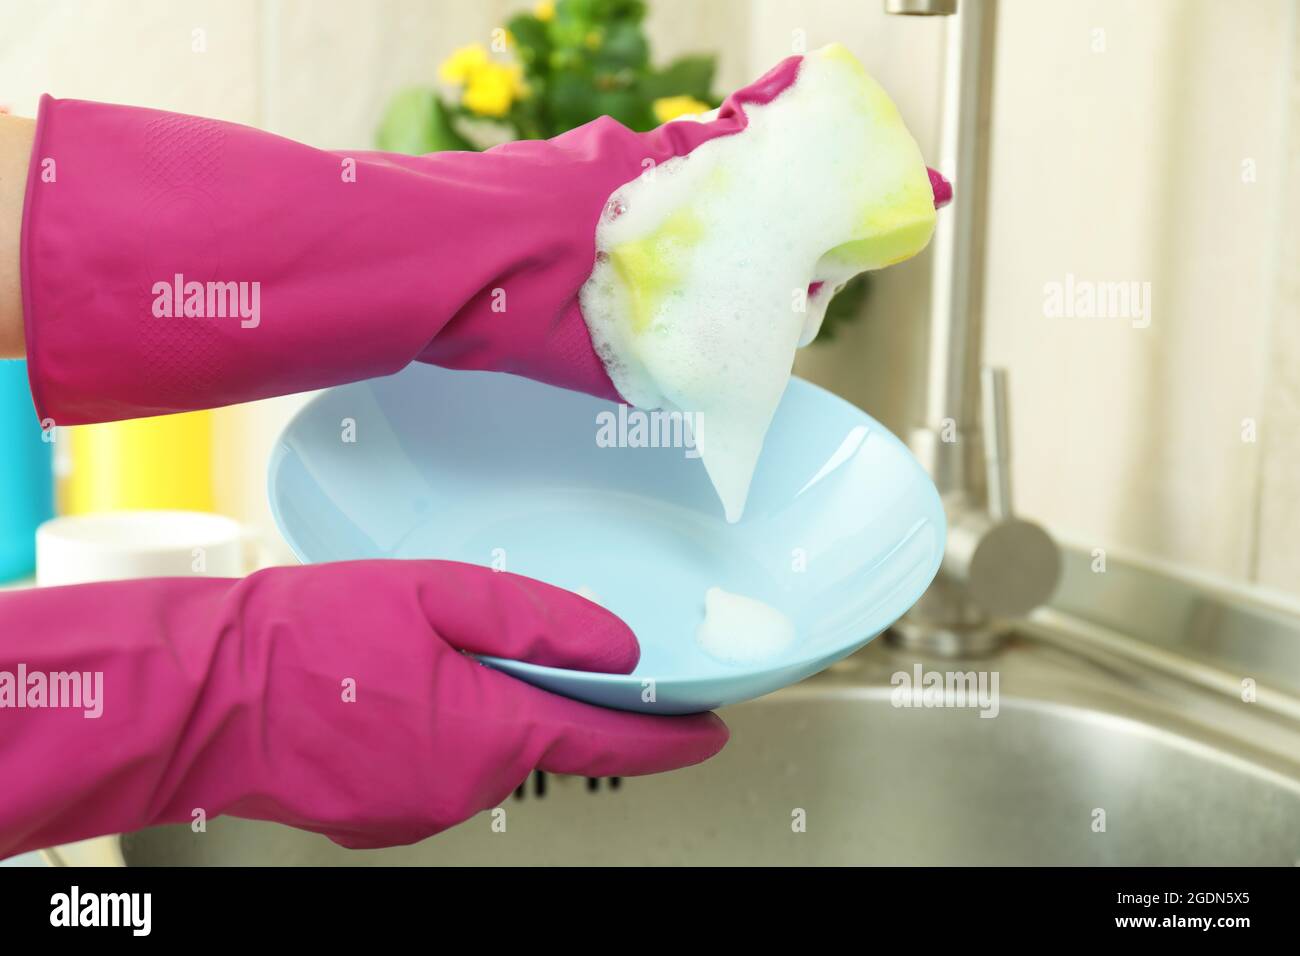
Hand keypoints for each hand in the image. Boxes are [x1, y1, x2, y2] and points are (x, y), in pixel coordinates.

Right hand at [0, 560, 726, 855]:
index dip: (670, 737)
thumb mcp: (437, 595)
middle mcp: (467, 787)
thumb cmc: (310, 638)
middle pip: (545, 740)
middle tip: (520, 648)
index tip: (710, 731)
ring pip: (491, 755)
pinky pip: (443, 775)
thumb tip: (617, 648)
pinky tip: (398, 698)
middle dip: (553, 701)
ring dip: (487, 714)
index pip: (611, 740)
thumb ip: (538, 621)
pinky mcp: (384, 820)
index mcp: (491, 729)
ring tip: (428, 663)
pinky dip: (443, 739)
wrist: (204, 697)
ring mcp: (422, 813)